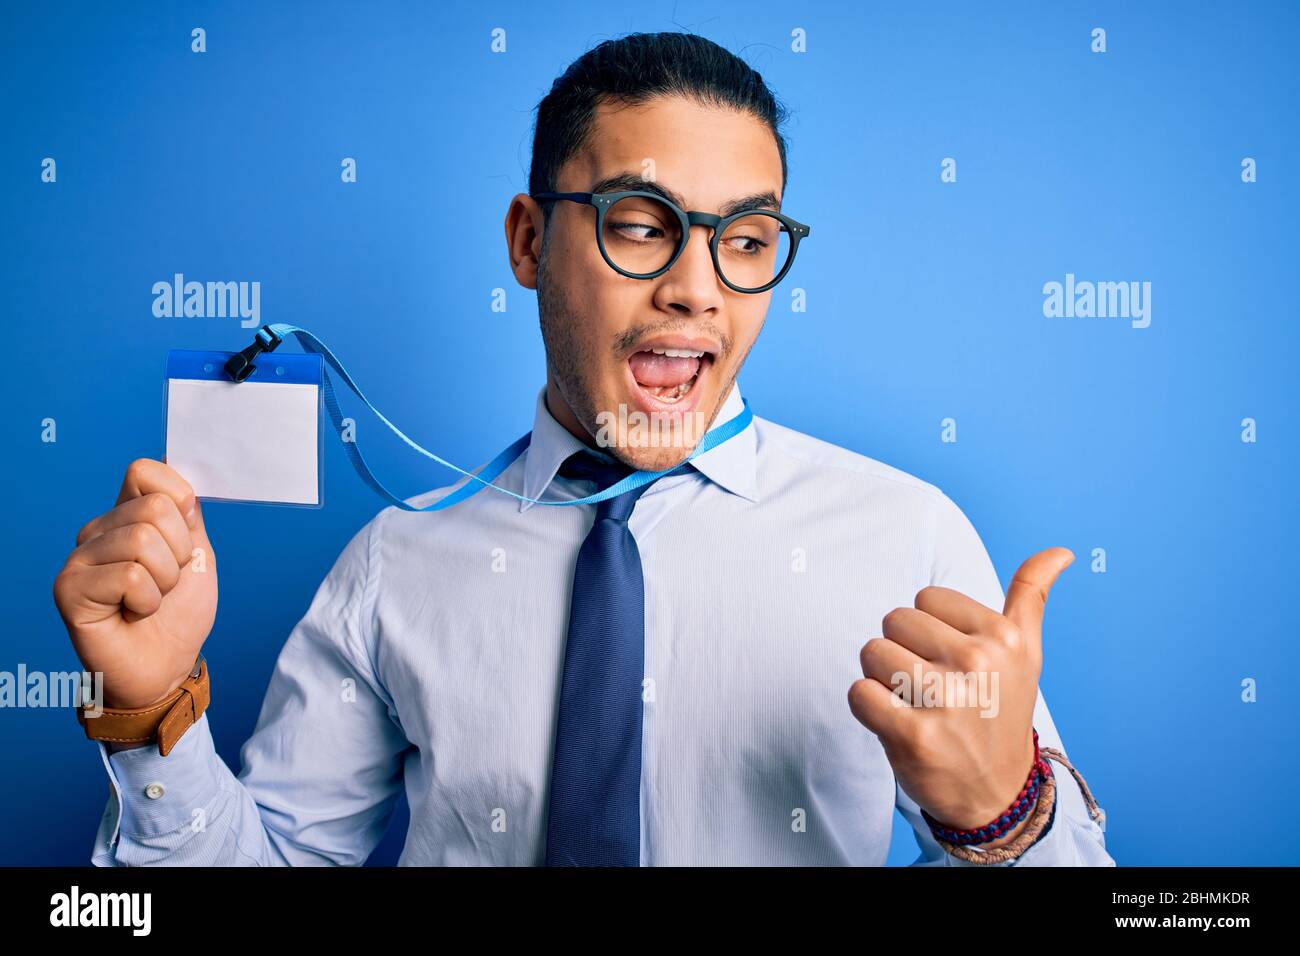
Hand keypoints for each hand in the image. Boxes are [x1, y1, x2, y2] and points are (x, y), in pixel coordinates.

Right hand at [53, 459, 217, 710]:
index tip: (184, 542)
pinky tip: (132, 614)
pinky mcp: (69, 588)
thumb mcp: (198, 556)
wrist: (165, 666)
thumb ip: (187, 515)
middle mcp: (98, 530)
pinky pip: (130, 576)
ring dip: (165, 579)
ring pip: (143, 540)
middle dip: (180, 552)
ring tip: (149, 600)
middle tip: (166, 583)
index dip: (179, 502)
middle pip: (154, 508)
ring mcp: (80, 557)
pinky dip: (148, 601)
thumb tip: (176, 479)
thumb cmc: (178, 614)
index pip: (145, 470)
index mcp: (127, 515)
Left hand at [848, 547, 1072, 833]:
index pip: (925, 597)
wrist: (997, 792)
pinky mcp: (914, 736)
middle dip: (902, 650)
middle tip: (930, 686)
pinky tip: (894, 723)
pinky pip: (859, 693)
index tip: (952, 661)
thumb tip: (1062, 550)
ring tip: (913, 704)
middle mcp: (979, 662)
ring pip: (872, 653)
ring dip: (882, 679)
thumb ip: (1032, 595)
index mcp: (1004, 635)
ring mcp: (947, 700)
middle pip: (894, 620)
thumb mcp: (1026, 652)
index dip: (929, 629)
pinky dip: (866, 707)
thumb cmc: (1002, 710)